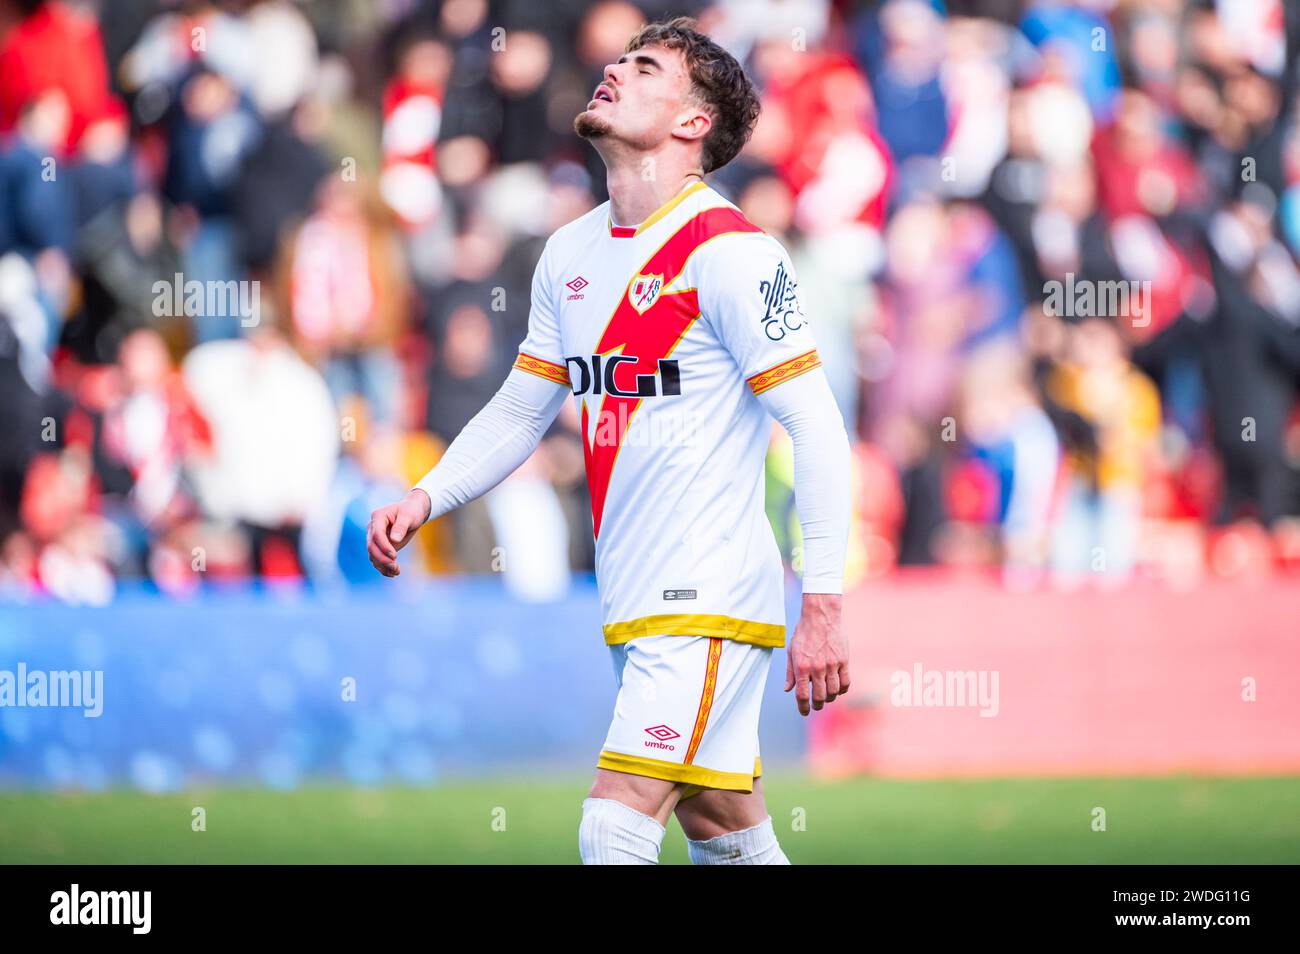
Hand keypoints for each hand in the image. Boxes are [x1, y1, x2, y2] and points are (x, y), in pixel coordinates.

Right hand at [367, 489, 431, 577]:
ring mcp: (375, 537)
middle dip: (382, 559)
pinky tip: (393, 573)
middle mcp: (373, 528)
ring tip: (396, 572)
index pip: (377, 534)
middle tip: (395, 567)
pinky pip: (377, 559)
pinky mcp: (380, 546)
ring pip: (373, 555)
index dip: (384, 546)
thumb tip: (394, 540)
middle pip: (372, 546)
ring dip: (382, 566)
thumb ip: (401, 526)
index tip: (394, 556)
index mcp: (378, 517)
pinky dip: (383, 567)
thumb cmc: (411, 511)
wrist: (413, 511)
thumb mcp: (409, 516)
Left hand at [784, 593, 848, 715]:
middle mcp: (817, 668)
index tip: (804, 711)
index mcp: (801, 666)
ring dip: (829, 698)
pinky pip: (846, 682)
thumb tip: (788, 689)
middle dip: (817, 705)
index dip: (803, 707)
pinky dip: (842, 690)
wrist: (821, 615)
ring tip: (826, 696)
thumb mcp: (791, 651)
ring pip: (833, 692)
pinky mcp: (844, 660)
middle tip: (816, 705)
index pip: (802, 695)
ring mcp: (832, 665)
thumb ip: (790, 672)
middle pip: (820, 697)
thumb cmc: (804, 632)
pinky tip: (837, 688)